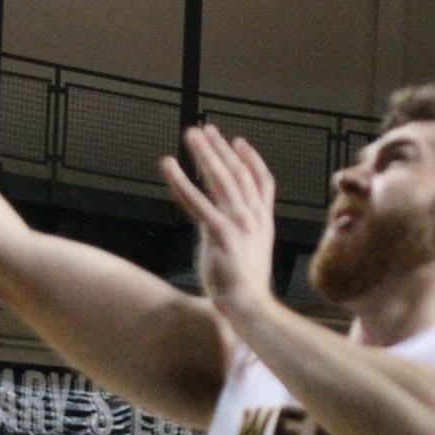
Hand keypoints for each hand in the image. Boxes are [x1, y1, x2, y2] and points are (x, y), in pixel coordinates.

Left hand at [160, 124, 276, 314]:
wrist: (249, 306)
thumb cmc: (246, 286)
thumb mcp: (252, 252)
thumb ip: (242, 231)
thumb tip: (226, 223)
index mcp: (264, 221)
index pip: (262, 181)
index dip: (250, 159)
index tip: (237, 141)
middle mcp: (254, 217)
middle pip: (237, 173)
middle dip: (220, 148)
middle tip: (205, 129)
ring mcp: (238, 224)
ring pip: (220, 179)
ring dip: (204, 153)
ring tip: (190, 134)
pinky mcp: (219, 233)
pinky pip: (197, 200)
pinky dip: (181, 180)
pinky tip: (170, 165)